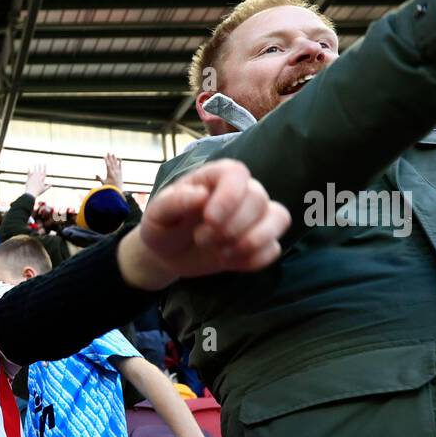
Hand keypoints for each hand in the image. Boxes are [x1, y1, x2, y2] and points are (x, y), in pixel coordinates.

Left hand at [25, 165, 48, 197]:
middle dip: (40, 166)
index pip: (44, 172)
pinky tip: (29, 168)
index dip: (44, 167)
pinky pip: (29, 173)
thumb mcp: (44, 189)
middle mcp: (38, 177)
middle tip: (39, 163)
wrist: (31, 193)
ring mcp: (33, 177)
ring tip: (35, 164)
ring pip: (34, 171)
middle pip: (39, 170)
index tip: (44, 164)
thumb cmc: (38, 192)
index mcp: (42, 179)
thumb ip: (48, 186)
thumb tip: (51, 185)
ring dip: (35, 167)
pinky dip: (29, 170)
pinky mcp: (29, 178)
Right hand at [97, 152, 122, 188]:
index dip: (106, 160)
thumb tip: (95, 174)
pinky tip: (119, 159)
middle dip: (110, 157)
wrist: (117, 191)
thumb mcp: (103, 183)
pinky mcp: (120, 173)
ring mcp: (118, 172)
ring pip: (116, 164)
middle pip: (112, 163)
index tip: (104, 156)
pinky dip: (119, 162)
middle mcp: (115, 172)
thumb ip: (100, 178)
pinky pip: (120, 166)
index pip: (108, 165)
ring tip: (113, 154)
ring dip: (114, 158)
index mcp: (110, 174)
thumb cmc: (109, 188)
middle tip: (108, 152)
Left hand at [118, 159, 289, 289]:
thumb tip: (200, 195)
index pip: (237, 174)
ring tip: (222, 253)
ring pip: (279, 219)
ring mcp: (254, 217)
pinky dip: (254, 260)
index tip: (209, 219)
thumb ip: (173, 201)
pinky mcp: (260, 242)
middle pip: (258, 199)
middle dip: (231, 227)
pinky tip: (229, 262)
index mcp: (215, 178)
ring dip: (251, 241)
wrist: (167, 254)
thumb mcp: (157, 214)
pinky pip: (274, 248)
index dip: (229, 196)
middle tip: (200, 239)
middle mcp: (241, 192)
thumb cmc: (163, 226)